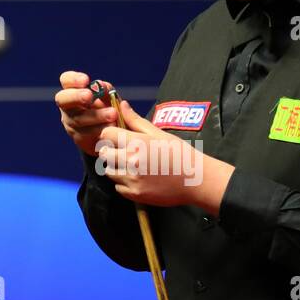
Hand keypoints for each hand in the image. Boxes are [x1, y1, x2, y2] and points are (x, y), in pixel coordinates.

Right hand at [56, 70, 120, 156]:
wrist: (111, 134)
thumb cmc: (108, 108)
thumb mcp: (109, 98)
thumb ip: (105, 91)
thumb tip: (102, 85)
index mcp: (73, 90)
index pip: (66, 80)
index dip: (73, 79)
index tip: (86, 80)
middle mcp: (67, 106)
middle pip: (63, 99)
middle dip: (76, 96)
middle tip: (89, 96)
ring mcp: (70, 123)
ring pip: (78, 119)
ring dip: (96, 116)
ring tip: (113, 114)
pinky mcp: (79, 138)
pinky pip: (87, 134)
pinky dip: (101, 129)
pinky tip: (113, 126)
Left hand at [97, 99, 233, 210]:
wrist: (195, 180)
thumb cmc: (179, 154)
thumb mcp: (159, 133)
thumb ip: (136, 121)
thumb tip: (122, 105)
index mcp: (136, 142)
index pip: (106, 134)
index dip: (110, 134)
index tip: (117, 137)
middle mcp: (131, 161)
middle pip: (103, 154)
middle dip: (110, 151)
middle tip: (122, 151)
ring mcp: (132, 179)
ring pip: (109, 172)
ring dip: (116, 168)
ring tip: (132, 165)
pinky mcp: (135, 194)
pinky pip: (118, 188)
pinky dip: (124, 184)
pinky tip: (138, 178)